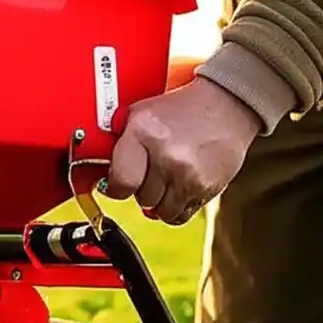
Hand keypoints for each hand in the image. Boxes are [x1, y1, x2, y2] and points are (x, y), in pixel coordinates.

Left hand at [105, 76, 261, 224]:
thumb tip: (96, 168)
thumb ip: (119, 139)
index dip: (115, 187)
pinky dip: (176, 208)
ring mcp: (187, 174)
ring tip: (167, 179)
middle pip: (141, 197)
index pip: (120, 182)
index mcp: (143, 133)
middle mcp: (165, 156)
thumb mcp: (142, 112)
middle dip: (142, 189)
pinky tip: (179, 189)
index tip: (118, 184)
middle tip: (151, 172)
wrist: (226, 106)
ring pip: (159, 211)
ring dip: (159, 201)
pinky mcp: (205, 188)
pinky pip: (180, 216)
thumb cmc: (181, 109)